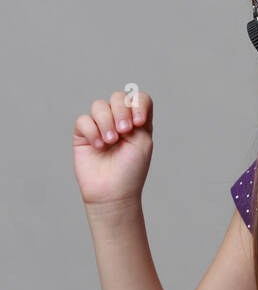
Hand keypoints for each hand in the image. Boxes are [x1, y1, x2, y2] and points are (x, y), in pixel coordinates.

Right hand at [72, 89, 153, 208]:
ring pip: (99, 106)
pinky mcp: (83, 135)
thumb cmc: (131, 170)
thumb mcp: (143, 142)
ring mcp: (100, 126)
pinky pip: (84, 120)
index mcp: (137, 122)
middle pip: (118, 97)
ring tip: (110, 142)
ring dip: (106, 122)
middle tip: (124, 131)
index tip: (139, 122)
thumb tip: (123, 100)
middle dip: (121, 111)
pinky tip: (98, 146)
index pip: (138, 98)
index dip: (138, 104)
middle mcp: (119, 121)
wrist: (113, 192)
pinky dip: (92, 131)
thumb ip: (137, 118)